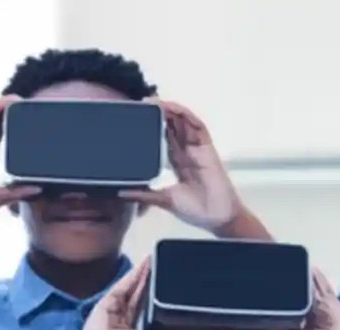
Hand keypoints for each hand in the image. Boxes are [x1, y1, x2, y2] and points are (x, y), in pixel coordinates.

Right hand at [79, 261, 186, 329]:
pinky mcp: (109, 298)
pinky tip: (139, 268)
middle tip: (157, 263)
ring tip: (150, 260)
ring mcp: (116, 302)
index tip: (164, 279)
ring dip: (140, 272)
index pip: (145, 301)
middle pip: (138, 289)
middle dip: (147, 277)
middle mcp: (124, 309)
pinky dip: (131, 276)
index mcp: (132, 320)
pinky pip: (122, 285)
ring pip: (131, 284)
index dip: (153, 290)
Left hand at [120, 101, 241, 231]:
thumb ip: (144, 195)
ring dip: (172, 111)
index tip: (138, 119)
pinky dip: (187, 117)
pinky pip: (198, 128)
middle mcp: (186, 152)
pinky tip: (176, 109)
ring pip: (184, 124)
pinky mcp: (207, 149)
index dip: (153, 127)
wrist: (217, 217)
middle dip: (160, 114)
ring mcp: (197, 150)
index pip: (164, 139)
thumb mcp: (164, 200)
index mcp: (177, 162)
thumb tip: (121, 193)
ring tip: (156, 101)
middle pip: (173, 127)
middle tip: (143, 104)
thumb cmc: (196, 210)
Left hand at [264, 270, 339, 329]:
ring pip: (309, 288)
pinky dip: (317, 277)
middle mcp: (309, 310)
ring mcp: (320, 303)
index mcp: (300, 321)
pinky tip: (311, 267)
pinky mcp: (330, 299)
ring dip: (302, 279)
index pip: (287, 308)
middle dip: (289, 287)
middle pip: (297, 295)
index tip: (265, 292)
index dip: (278, 301)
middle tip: (274, 275)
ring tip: (290, 266)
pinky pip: (323, 285)